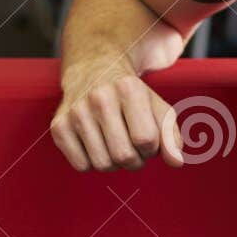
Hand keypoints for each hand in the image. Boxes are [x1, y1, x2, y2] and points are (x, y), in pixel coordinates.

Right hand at [50, 59, 184, 171]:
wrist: (93, 70)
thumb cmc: (132, 95)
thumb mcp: (157, 107)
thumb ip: (172, 136)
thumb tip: (176, 163)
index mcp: (129, 89)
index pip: (146, 139)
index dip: (152, 148)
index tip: (148, 139)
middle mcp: (99, 98)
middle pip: (124, 156)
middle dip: (135, 160)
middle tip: (133, 147)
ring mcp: (75, 112)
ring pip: (103, 164)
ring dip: (115, 164)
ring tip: (115, 144)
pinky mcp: (59, 126)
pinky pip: (81, 166)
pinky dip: (93, 163)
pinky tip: (96, 144)